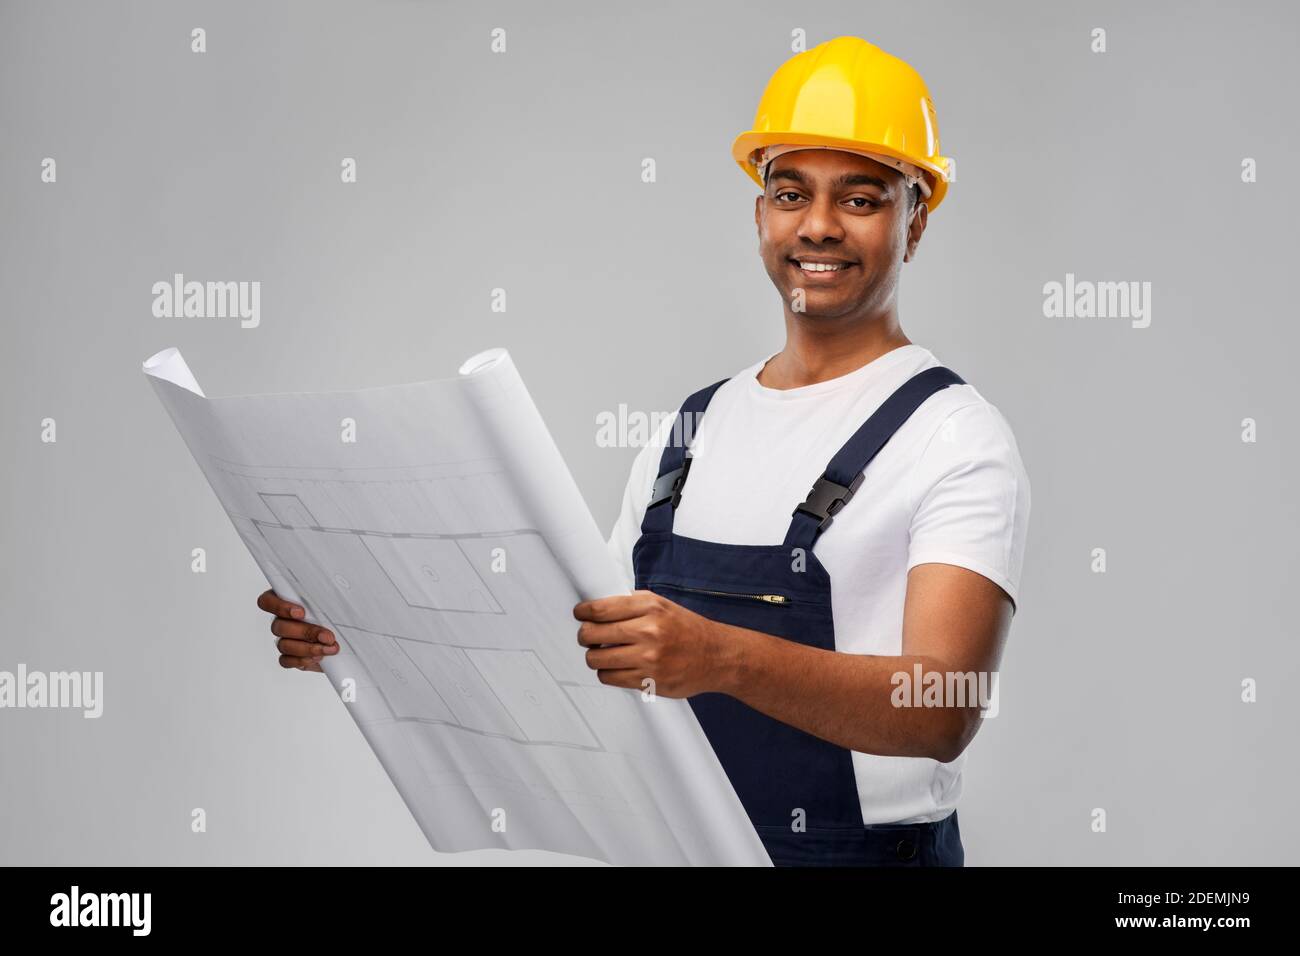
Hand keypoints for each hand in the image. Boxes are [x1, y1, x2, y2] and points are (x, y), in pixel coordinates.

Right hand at [257, 589, 337, 671]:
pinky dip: (302, 661)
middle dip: (306, 632)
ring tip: (329, 648)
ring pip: (283, 645)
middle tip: (327, 636)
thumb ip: (327, 597)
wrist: (347, 635)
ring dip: (308, 648)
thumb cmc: (340, 613)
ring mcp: (284, 639)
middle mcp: (283, 619)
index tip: (301, 612)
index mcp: (288, 600)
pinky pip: (286, 660)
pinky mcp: (290, 656)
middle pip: (278, 626)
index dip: (280, 607)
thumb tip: (331, 594)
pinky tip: (318, 658)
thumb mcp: (336, 600)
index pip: (268, 601)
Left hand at [573, 590, 731, 698]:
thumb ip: (631, 605)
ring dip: (594, 657)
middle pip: (592, 635)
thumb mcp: (662, 605)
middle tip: (588, 636)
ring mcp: (648, 659)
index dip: (582, 612)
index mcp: (650, 608)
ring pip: (596, 660)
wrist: (716, 656)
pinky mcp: (649, 682)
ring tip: (602, 653)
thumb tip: (598, 609)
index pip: (600, 610)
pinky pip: (610, 678)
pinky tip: (617, 666)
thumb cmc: (687, 629)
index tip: (580, 614)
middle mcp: (648, 632)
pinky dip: (608, 672)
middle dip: (584, 636)